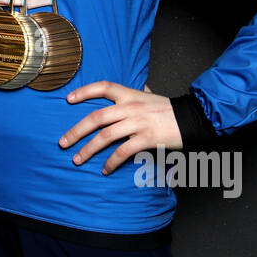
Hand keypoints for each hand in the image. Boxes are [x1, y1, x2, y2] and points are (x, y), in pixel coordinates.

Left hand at [59, 81, 180, 175]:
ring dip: (88, 149)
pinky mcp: (146, 138)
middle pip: (96, 117)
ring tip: (77, 159)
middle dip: (76, 131)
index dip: (84, 91)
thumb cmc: (169, 110)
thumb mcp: (148, 97)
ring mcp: (138, 123)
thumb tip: (121, 95)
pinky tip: (105, 169)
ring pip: (105, 136)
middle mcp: (131, 107)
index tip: (68, 100)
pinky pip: (123, 152)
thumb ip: (132, 97)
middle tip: (63, 143)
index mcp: (130, 95)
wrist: (193, 118)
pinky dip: (111, 162)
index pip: (103, 87)